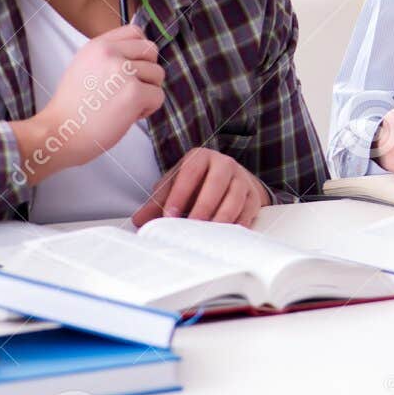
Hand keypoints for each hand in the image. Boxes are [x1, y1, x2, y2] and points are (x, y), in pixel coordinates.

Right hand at [23, 25, 164, 175]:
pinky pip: (159, 96)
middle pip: (151, 51)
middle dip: (147, 71)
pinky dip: (148, 109)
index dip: (140, 51)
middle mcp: (111, 53)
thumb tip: (140, 52)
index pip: (135, 31)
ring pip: (158, 74)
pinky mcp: (134, 93)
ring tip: (124, 104)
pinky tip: (127, 116)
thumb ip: (110, 56)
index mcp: (98, 45)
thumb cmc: (73, 107)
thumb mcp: (84, 66)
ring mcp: (124, 72)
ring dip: (147, 92)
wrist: (61, 132)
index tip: (133, 67)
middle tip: (129, 89)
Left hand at [132, 147, 270, 226]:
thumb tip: (139, 220)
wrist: (230, 180)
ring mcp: (242, 180)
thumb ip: (158, 201)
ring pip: (235, 199)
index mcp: (202, 157)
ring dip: (221, 218)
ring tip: (208, 235)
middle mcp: (224, 164)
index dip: (179, 194)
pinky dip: (236, 226)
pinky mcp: (253, 197)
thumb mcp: (176, 185)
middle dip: (203, 207)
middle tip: (191, 226)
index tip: (168, 215)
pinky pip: (247, 212)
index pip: (190, 172)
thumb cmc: (198, 184)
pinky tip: (225, 237)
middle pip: (217, 183)